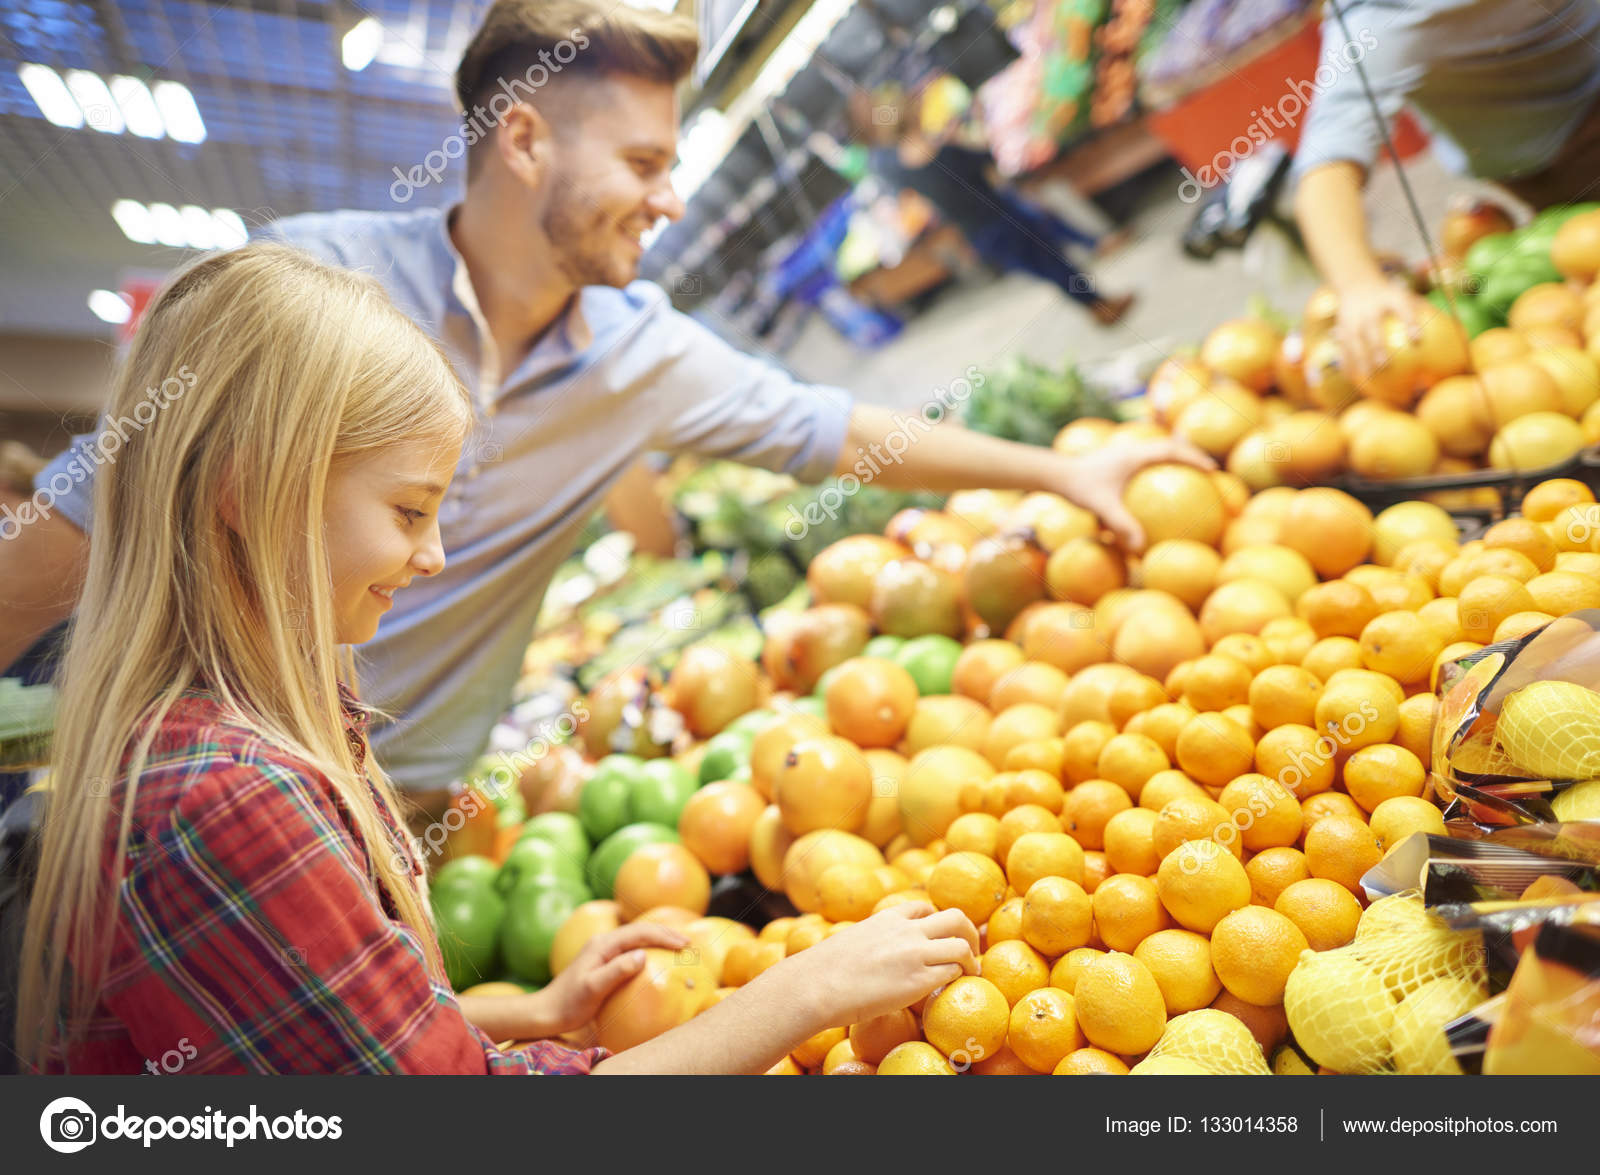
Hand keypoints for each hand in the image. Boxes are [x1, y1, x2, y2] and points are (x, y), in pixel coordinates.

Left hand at [531, 922, 688, 1037]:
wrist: (547, 1011)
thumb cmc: (569, 1003)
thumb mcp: (593, 989)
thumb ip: (616, 971)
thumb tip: (642, 955)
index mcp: (602, 945)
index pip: (639, 933)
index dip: (663, 936)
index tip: (684, 945)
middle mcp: (603, 943)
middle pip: (639, 931)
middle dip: (665, 934)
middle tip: (688, 943)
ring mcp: (603, 951)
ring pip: (636, 938)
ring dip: (658, 940)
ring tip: (678, 946)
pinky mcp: (603, 962)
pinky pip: (631, 949)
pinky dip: (648, 949)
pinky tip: (656, 959)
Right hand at [785, 903, 979, 1029]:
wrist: (816, 986)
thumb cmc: (822, 971)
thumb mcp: (849, 942)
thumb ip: (868, 943)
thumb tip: (867, 959)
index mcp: (887, 918)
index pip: (925, 908)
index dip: (938, 922)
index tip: (941, 936)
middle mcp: (907, 931)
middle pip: (956, 918)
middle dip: (970, 932)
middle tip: (971, 950)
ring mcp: (915, 954)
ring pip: (962, 945)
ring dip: (972, 959)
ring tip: (972, 972)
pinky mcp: (918, 981)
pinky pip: (953, 972)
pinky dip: (959, 978)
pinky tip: (955, 988)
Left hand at [1055, 435, 1215, 552]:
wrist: (1054, 474)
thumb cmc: (1078, 488)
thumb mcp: (1101, 507)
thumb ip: (1121, 525)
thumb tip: (1141, 547)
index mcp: (1134, 455)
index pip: (1172, 451)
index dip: (1194, 458)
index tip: (1212, 470)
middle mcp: (1131, 451)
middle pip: (1168, 448)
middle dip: (1189, 456)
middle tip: (1206, 471)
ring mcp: (1123, 455)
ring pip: (1155, 454)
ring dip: (1172, 462)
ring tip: (1187, 479)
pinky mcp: (1115, 463)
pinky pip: (1143, 465)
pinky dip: (1155, 473)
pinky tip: (1155, 494)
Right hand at [1334, 278, 1425, 380]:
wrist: (1357, 284)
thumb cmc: (1389, 296)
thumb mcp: (1405, 296)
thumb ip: (1424, 312)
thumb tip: (1456, 331)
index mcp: (1390, 298)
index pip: (1402, 308)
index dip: (1409, 324)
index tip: (1417, 341)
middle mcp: (1369, 308)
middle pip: (1372, 328)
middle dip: (1376, 346)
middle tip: (1384, 365)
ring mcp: (1352, 318)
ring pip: (1354, 341)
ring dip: (1359, 359)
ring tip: (1367, 376)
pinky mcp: (1342, 328)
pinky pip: (1343, 347)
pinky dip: (1346, 361)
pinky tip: (1351, 378)